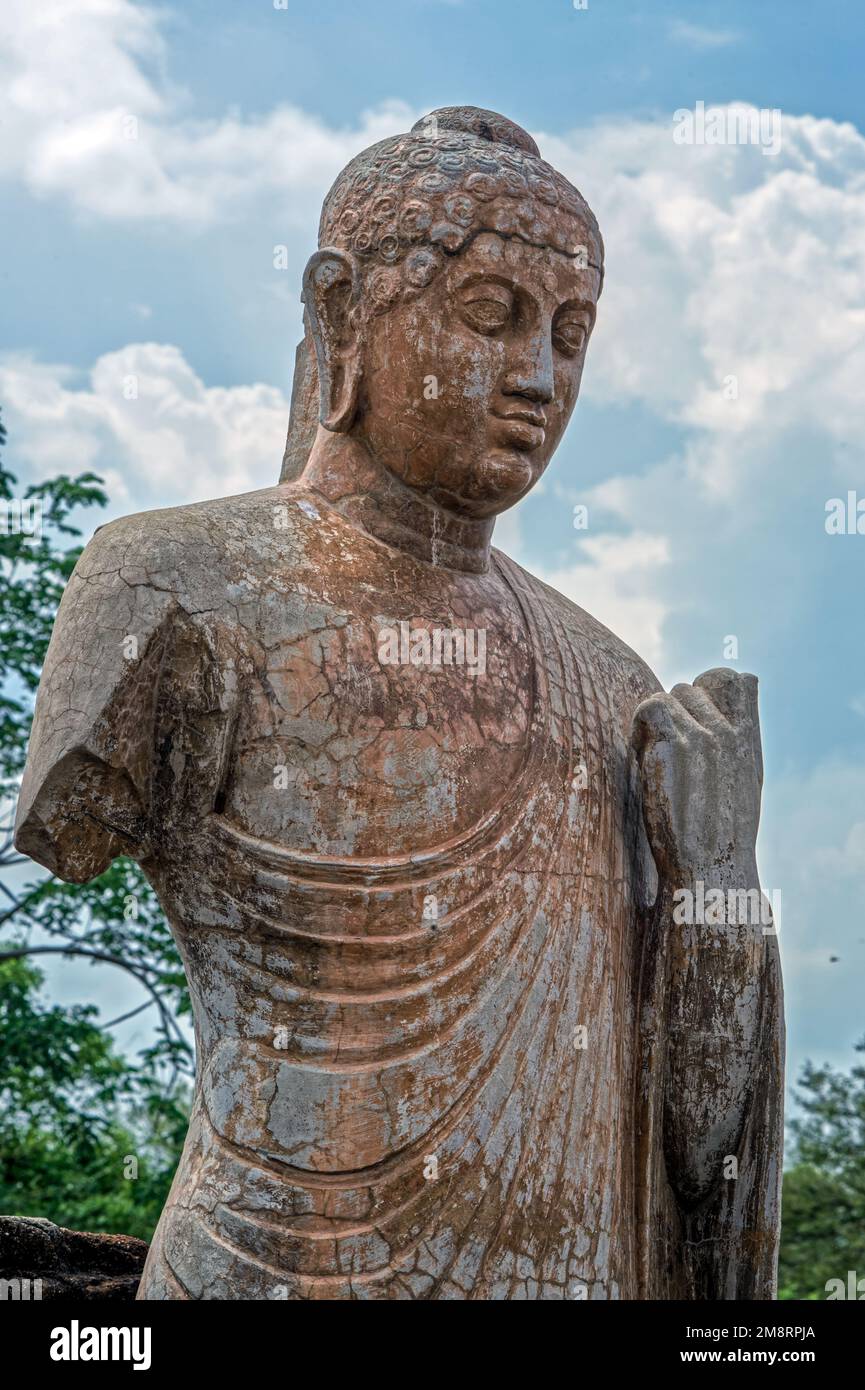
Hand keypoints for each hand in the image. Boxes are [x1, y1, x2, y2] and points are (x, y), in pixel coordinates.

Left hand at [631, 668, 762, 884]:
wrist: (709, 871)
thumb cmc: (720, 838)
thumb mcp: (744, 785)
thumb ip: (739, 743)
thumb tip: (735, 710)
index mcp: (748, 741)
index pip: (737, 681)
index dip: (705, 690)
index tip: (687, 717)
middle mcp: (729, 732)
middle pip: (690, 688)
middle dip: (671, 715)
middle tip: (660, 750)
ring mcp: (704, 735)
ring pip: (668, 697)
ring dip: (653, 724)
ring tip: (650, 757)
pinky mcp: (676, 743)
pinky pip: (650, 707)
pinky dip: (639, 727)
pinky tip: (640, 756)